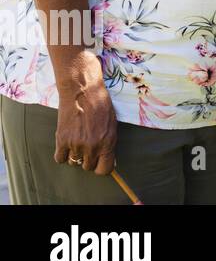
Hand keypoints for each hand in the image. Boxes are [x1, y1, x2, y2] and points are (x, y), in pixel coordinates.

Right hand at [53, 51, 116, 175]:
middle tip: (87, 146)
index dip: (101, 167)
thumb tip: (107, 158)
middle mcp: (92, 146)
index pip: (105, 169)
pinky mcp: (61, 140)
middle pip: (87, 167)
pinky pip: (59, 158)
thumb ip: (109, 141)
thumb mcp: (112, 123)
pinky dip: (62, 153)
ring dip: (75, 155)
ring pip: (74, 162)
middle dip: (88, 159)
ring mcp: (76, 144)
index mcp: (108, 142)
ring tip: (77, 140)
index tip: (99, 162)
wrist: (82, 90)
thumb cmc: (100, 103)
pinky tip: (66, 143)